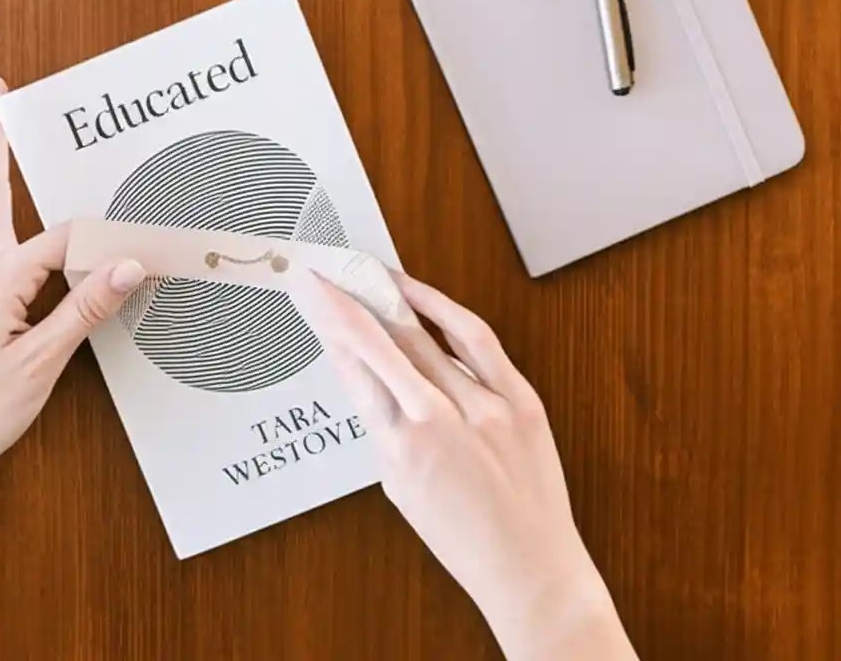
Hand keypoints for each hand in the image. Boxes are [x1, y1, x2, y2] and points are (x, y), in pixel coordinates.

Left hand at [0, 76, 146, 480]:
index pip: (66, 239)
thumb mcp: (40, 363)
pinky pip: (2, 251)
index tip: (150, 250)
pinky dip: (21, 229)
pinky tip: (36, 232)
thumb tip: (127, 265)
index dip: (110, 243)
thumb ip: (84, 310)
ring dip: (5, 176)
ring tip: (10, 134)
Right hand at [292, 272, 635, 659]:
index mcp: (402, 449)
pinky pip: (476, 340)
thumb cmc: (461, 539)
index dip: (328, 325)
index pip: (354, 368)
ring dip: (391, 299)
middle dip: (347, 302)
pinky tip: (419, 294)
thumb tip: (362, 374)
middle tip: (322, 273)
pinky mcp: (521, 399)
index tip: (309, 294)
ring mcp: (485, 407)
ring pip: (426, 337)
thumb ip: (381, 426)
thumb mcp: (398, 486)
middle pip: (383, 344)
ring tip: (366, 274)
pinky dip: (444, 311)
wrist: (530, 566)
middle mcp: (441, 421)